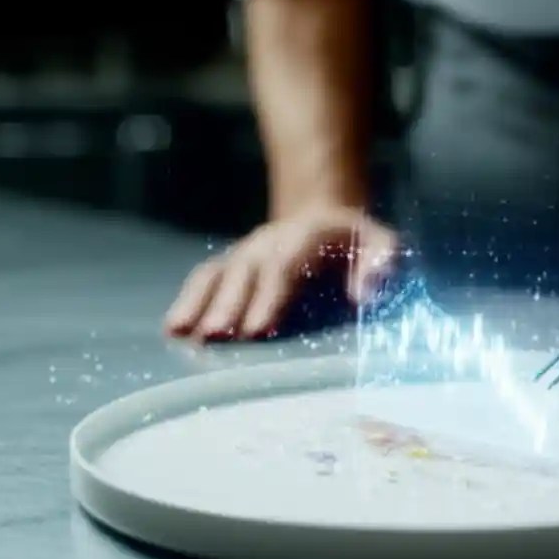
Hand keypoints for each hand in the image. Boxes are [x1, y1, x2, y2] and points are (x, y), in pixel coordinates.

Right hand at [164, 203, 397, 340]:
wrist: (328, 220)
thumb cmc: (363, 245)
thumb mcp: (385, 245)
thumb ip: (383, 264)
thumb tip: (365, 294)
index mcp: (308, 234)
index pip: (286, 265)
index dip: (269, 297)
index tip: (257, 330)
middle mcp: (269, 241)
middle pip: (244, 273)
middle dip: (228, 306)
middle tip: (215, 337)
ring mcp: (246, 253)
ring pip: (217, 274)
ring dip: (198, 303)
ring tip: (180, 334)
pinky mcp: (231, 266)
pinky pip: (204, 280)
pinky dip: (187, 302)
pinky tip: (172, 330)